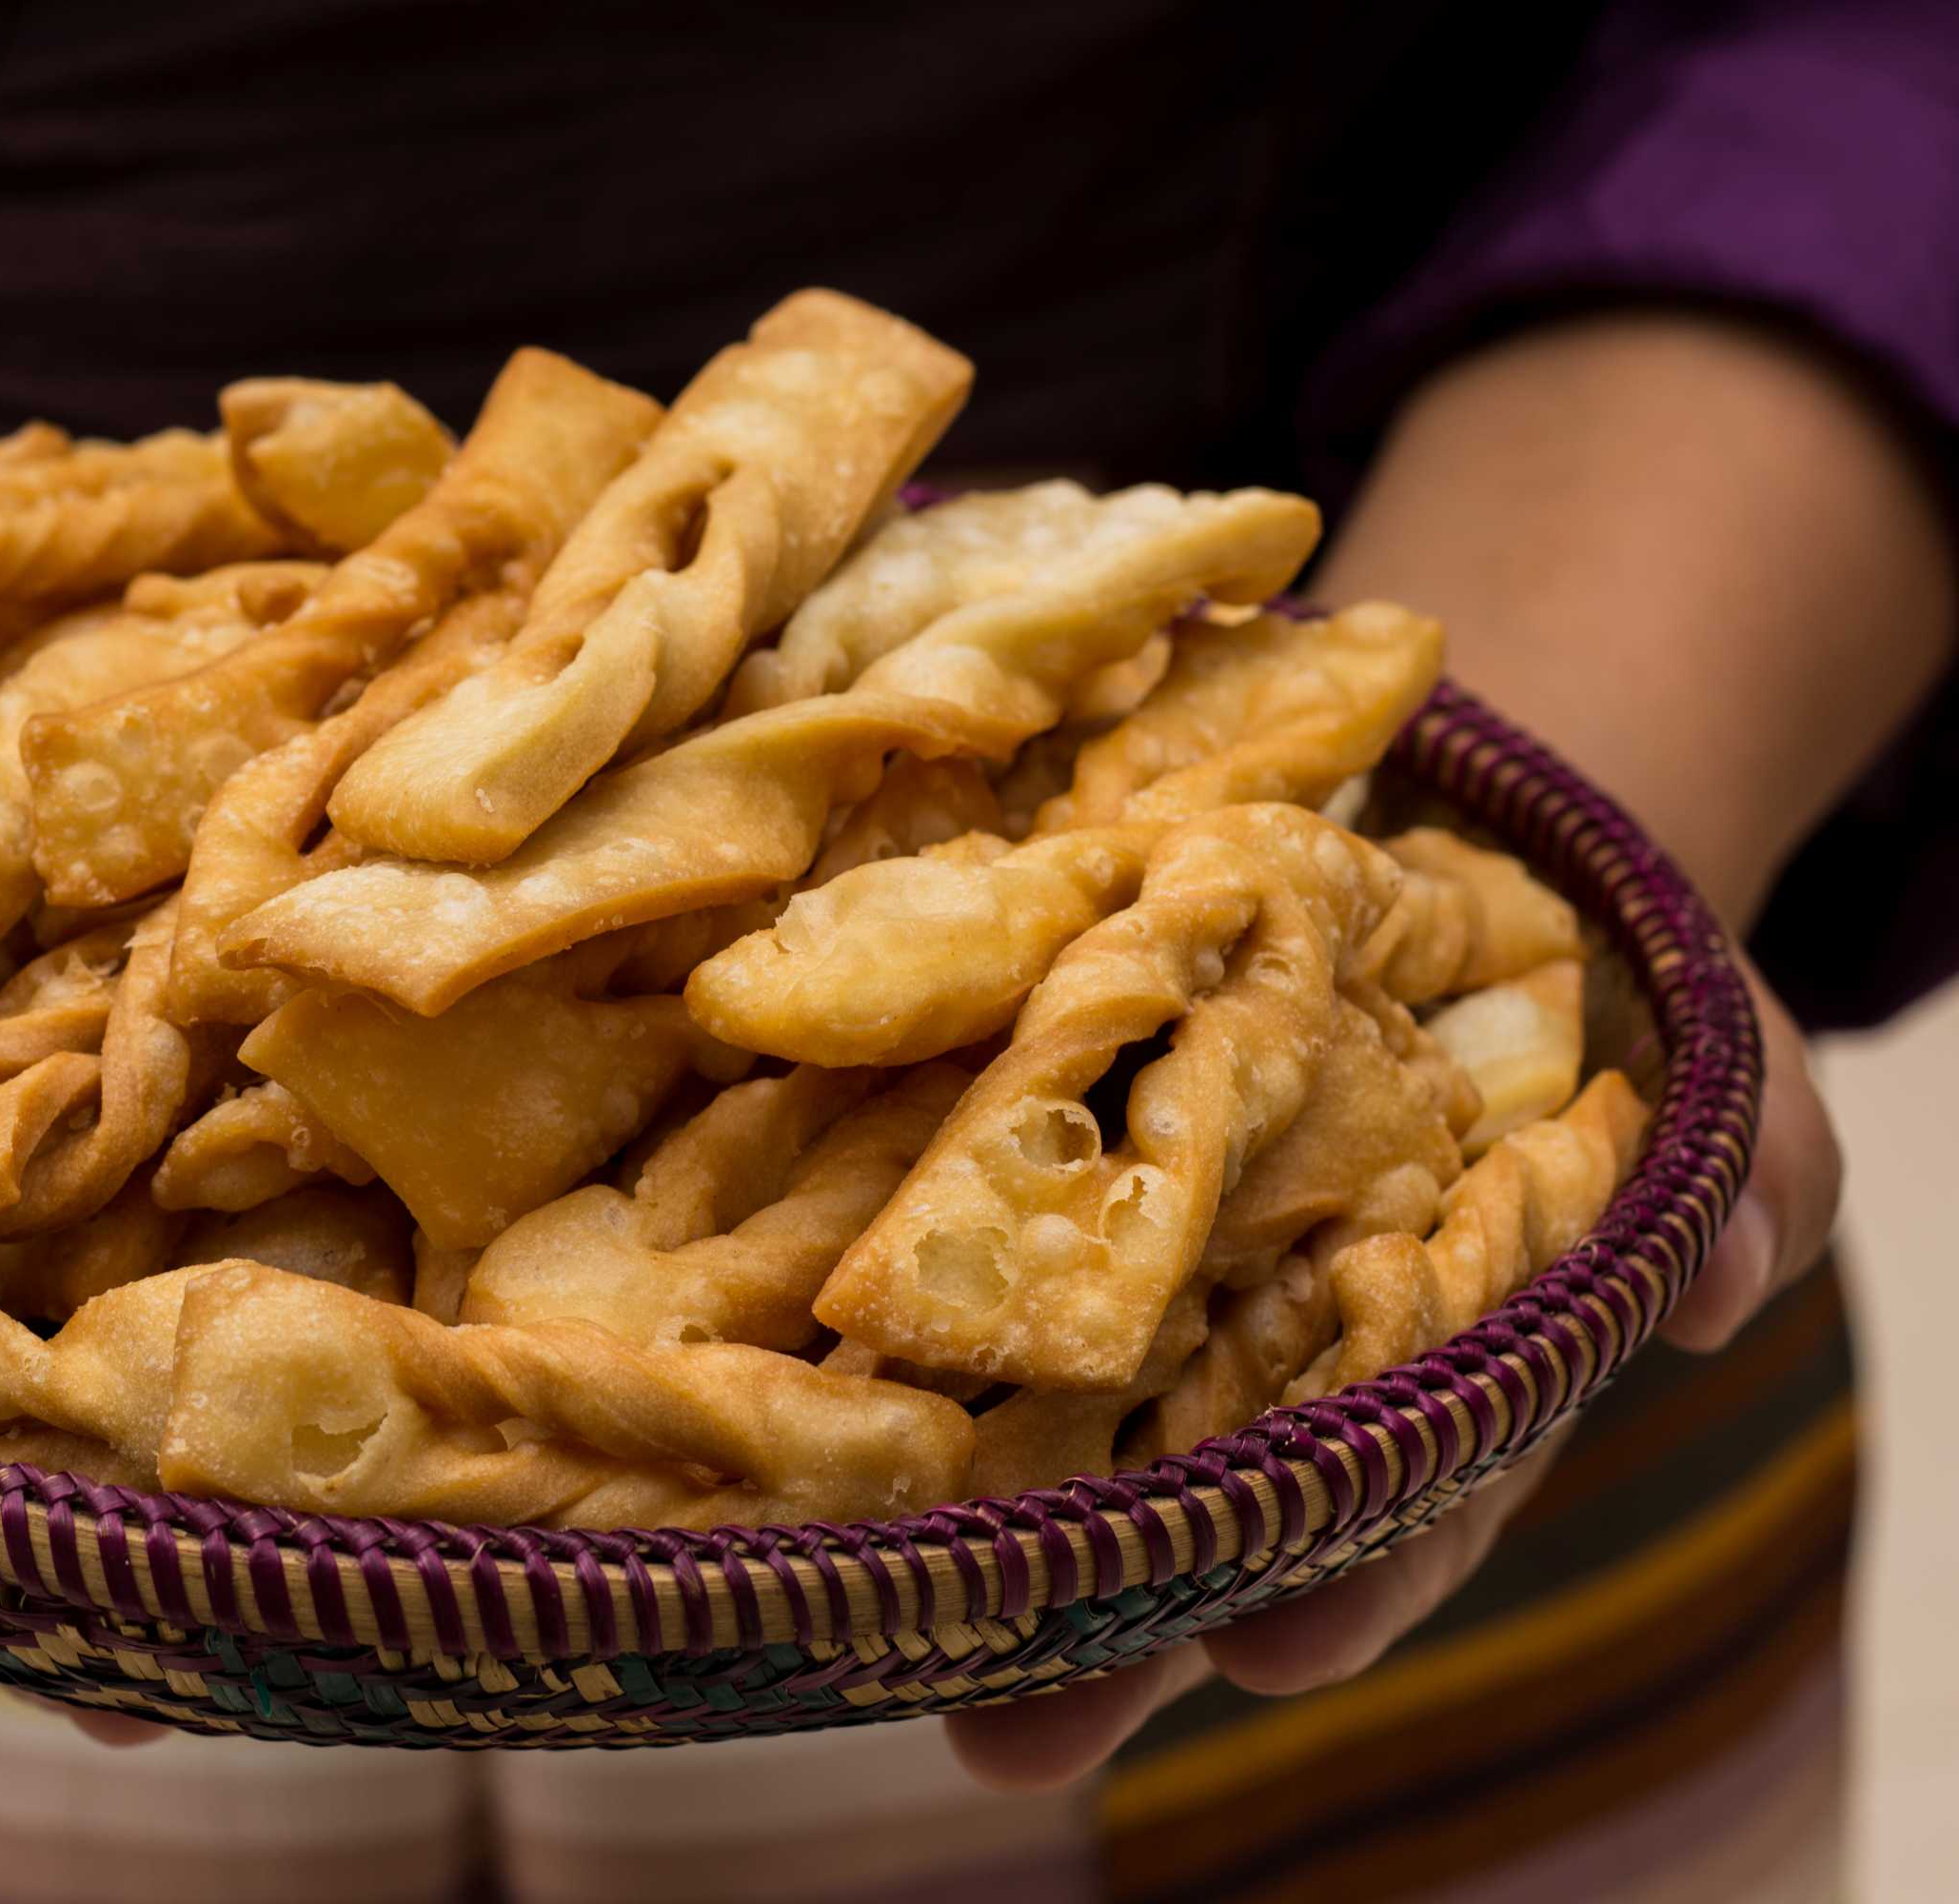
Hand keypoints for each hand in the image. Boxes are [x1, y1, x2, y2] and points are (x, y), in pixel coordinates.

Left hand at [948, 312, 1903, 1789]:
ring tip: (870, 1615)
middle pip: (1189, 1486)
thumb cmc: (1584, 956)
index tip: (1274, 1648)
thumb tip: (1725, 1271)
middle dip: (1114, 1611)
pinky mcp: (1046, 1136)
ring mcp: (1157, 1235)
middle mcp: (1273, 1310)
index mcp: (1431, 1324)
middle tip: (1009, 1731)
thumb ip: (1751, 1150)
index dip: (1345, 1570)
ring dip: (981, 1505)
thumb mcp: (1703, 1031)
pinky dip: (902, 1293)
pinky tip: (801, 1386)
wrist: (1443, 816)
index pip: (1391, 1480)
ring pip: (1065, 1392)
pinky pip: (973, 1217)